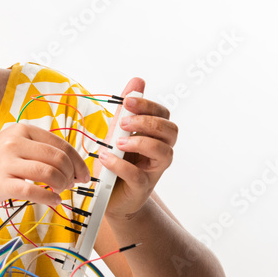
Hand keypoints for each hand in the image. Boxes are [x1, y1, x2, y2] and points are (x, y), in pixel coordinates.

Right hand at [0, 123, 90, 210]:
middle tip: (73, 184)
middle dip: (71, 174)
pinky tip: (53, 201)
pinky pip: (34, 191)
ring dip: (62, 186)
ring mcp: (7, 163)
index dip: (77, 161)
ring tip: (60, 192)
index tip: (83, 173)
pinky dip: (50, 198)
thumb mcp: (10, 144)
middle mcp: (14, 143)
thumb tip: (68, 162)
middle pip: (58, 158)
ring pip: (49, 173)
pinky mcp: (1, 183)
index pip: (60, 144)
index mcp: (21, 130)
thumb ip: (36, 148)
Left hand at [98, 77, 177, 218]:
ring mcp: (154, 170)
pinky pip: (139, 175)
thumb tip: (138, 80)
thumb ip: (127, 109)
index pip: (163, 114)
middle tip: (123, 122)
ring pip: (163, 153)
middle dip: (147, 122)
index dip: (148, 105)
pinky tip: (107, 158)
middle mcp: (160, 151)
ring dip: (140, 142)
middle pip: (170, 131)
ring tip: (117, 142)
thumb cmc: (117, 160)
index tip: (127, 101)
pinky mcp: (142, 188)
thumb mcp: (117, 131)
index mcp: (156, 135)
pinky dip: (121, 165)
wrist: (110, 195)